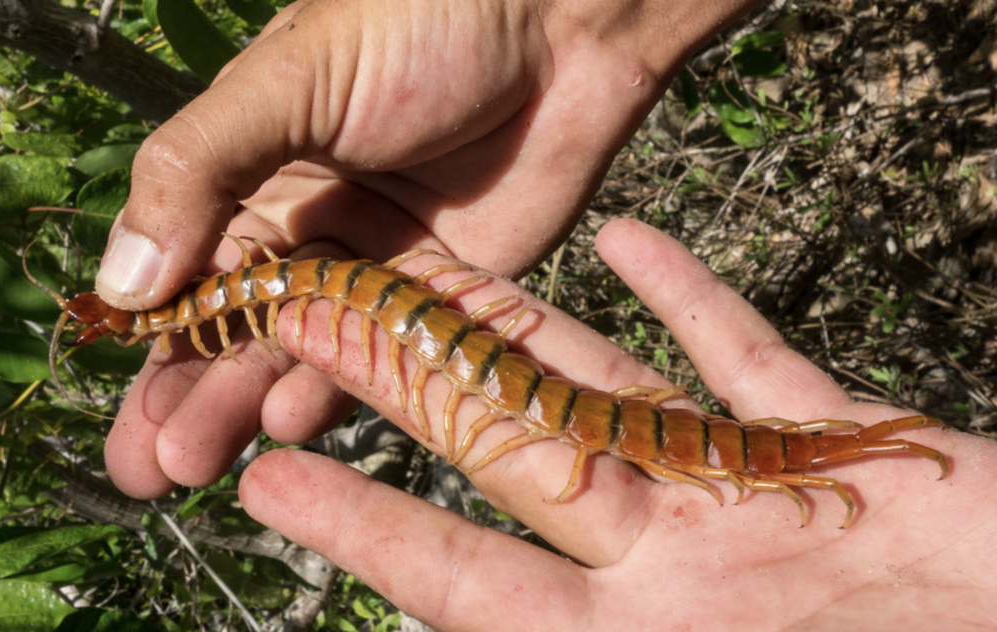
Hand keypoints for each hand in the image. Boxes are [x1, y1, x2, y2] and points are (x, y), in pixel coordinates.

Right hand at [101, 0, 764, 496]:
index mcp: (254, 173)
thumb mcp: (288, 81)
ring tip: (196, 464)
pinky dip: (340, 386)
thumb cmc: (417, 23)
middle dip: (189, 399)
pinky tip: (291, 421)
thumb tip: (123, 279)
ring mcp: (377, 265)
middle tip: (148, 470)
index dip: (153, 346)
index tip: (122, 415)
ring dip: (247, 407)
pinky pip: (387, 352)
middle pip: (239, 331)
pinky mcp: (445, 290)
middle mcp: (308, 227)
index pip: (188, 275)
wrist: (558, 25)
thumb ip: (201, 169)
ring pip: (304, 352)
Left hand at [239, 219, 995, 629]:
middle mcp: (676, 563)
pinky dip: (693, 299)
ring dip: (526, 330)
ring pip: (611, 389)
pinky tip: (634, 235)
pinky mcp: (830, 438)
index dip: (367, 531)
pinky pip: (748, 354)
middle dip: (416, 389)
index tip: (268, 481)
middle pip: (517, 455)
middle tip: (319, 326)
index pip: (469, 580)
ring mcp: (748, 493)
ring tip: (437, 271)